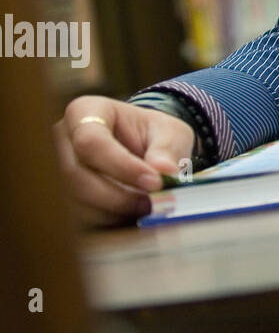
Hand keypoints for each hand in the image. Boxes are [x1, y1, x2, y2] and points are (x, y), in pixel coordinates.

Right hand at [53, 96, 194, 227]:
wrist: (142, 148)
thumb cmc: (152, 134)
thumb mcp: (170, 132)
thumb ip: (167, 148)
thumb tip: (164, 171)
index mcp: (85, 111)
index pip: (91, 141)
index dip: (122, 166)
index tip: (155, 182)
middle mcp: (61, 140)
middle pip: (75, 175)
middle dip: (117, 196)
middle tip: (152, 203)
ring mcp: (54, 170)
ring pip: (72, 201)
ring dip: (112, 212)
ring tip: (144, 208)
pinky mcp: (59, 197)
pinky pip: (75, 218)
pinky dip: (105, 221)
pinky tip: (129, 214)